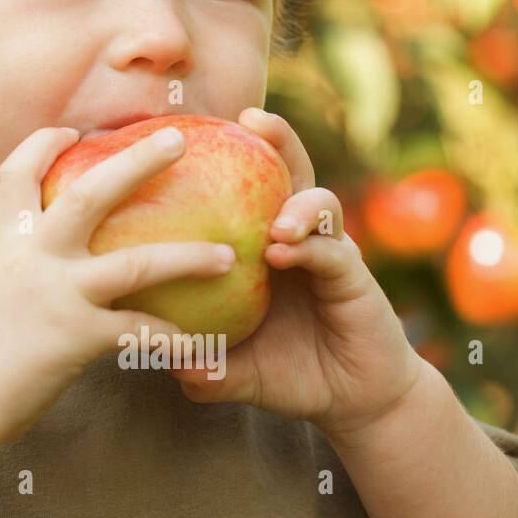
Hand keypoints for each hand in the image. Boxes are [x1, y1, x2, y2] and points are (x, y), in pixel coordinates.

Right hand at [0, 125, 234, 450]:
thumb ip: (18, 275)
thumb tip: (45, 271)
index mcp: (6, 244)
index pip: (16, 175)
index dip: (41, 144)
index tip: (69, 129)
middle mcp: (31, 258)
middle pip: (89, 193)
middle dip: (137, 161)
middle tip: (177, 137)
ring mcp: (55, 295)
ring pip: (136, 264)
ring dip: (188, 257)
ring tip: (228, 255)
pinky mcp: (75, 338)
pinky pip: (139, 333)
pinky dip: (172, 339)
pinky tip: (198, 345)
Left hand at [170, 108, 425, 436]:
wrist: (352, 399)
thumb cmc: (288, 372)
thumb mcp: (233, 370)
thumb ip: (202, 365)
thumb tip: (163, 363)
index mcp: (259, 245)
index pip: (244, 187)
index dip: (223, 155)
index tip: (190, 130)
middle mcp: (293, 237)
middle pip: (288, 172)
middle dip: (275, 138)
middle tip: (250, 118)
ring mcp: (326, 252)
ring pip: (318, 201)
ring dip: (296, 202)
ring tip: (273, 222)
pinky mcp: (354, 276)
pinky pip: (334, 251)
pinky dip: (310, 247)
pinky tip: (285, 250)